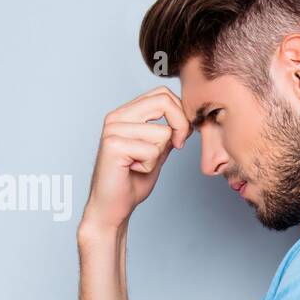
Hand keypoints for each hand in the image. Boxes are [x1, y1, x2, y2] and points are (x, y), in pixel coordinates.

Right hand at [82, 87, 191, 231]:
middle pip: (163, 101)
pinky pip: (152, 151)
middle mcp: (117, 117)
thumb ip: (168, 133)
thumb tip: (187, 117)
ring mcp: (113, 130)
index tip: (182, 136)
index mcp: (126, 114)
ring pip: (162, 132)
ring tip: (142, 164)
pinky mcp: (113, 146)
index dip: (180, 112)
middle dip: (180, 126)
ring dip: (160, 154)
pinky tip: (134, 170)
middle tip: (177, 146)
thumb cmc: (132, 180)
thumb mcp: (158, 151)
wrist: (113, 206)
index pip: (162, 93)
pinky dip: (150, 166)